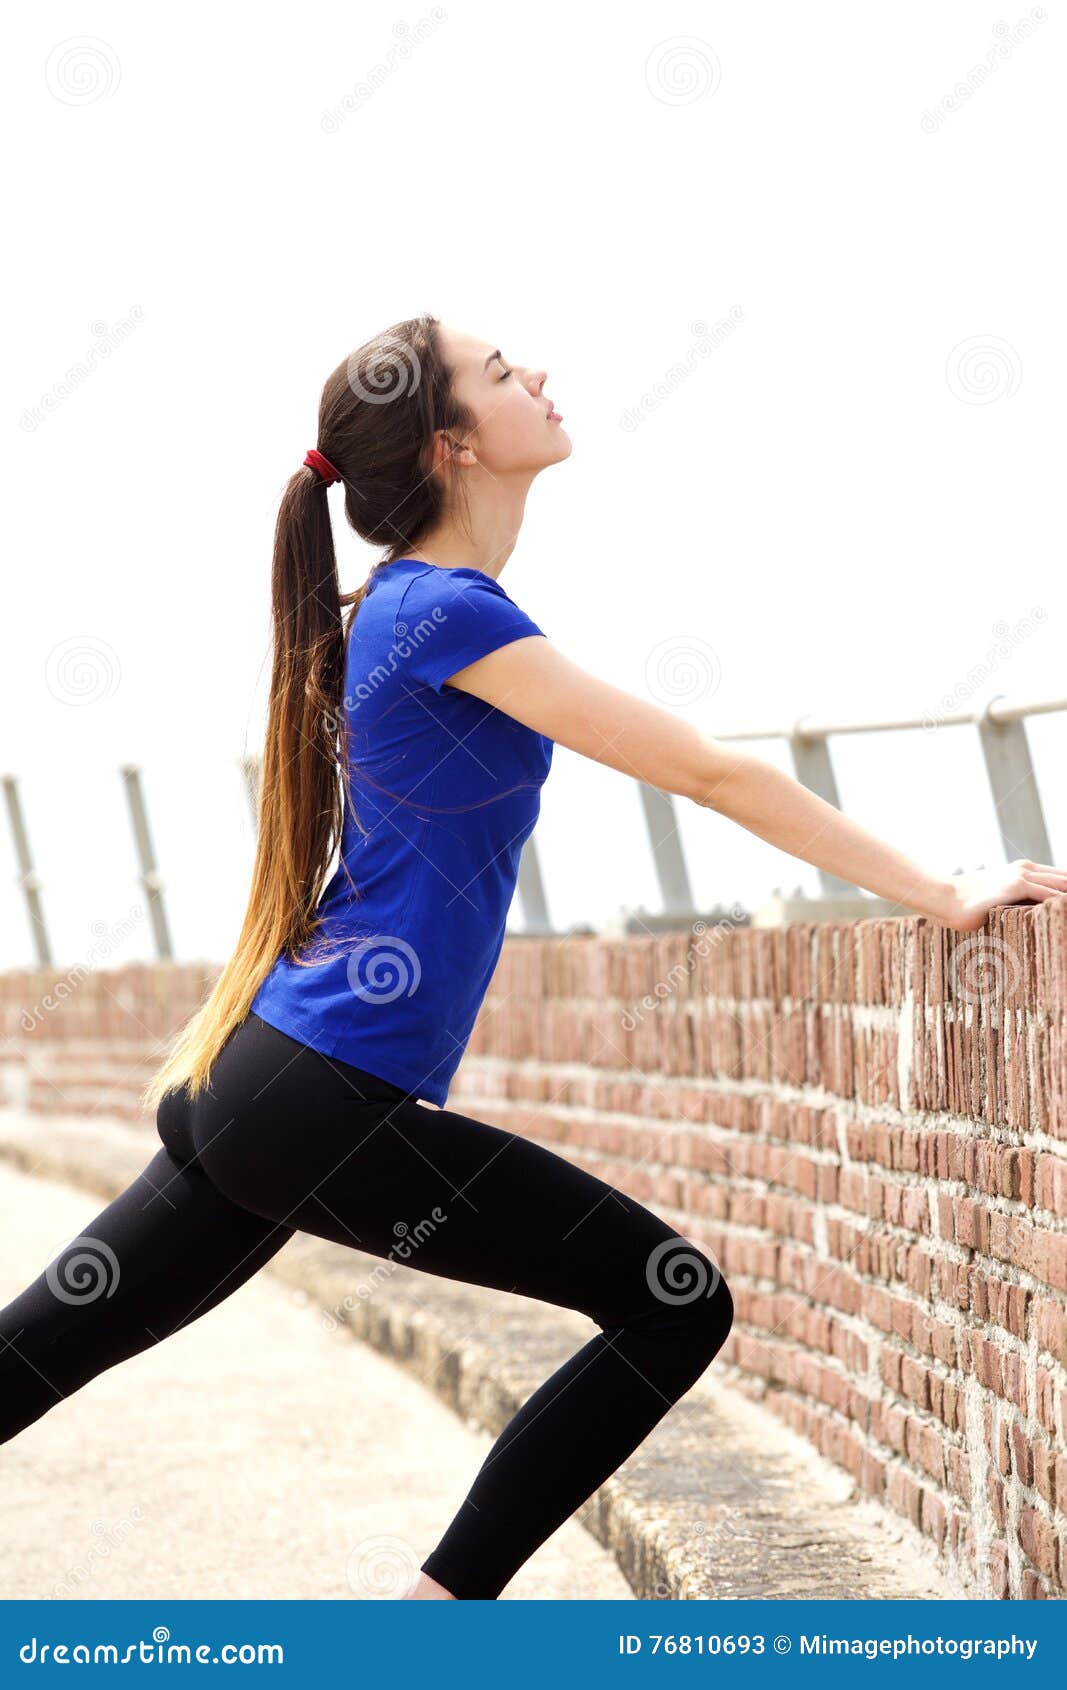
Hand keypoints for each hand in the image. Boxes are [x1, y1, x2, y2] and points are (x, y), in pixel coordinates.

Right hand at [928, 859, 1066, 931]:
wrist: (943, 898)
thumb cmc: (966, 905)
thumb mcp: (998, 902)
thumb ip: (1018, 905)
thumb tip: (1031, 921)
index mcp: (1024, 870)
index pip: (1062, 879)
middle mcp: (1026, 869)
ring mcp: (1022, 875)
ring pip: (1063, 885)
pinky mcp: (1016, 885)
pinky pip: (1050, 895)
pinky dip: (1063, 903)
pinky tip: (1066, 913)